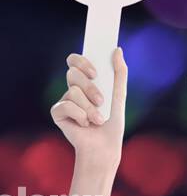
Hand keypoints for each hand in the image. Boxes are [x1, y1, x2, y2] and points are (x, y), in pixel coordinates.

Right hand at [50, 49, 126, 168]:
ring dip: (90, 107)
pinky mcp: (58, 113)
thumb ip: (119, 72)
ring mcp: (64, 100)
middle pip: (73, 74)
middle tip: (101, 100)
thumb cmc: (112, 121)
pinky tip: (85, 124)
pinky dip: (80, 115)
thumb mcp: (119, 94)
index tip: (95, 71)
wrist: (104, 146)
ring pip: (73, 91)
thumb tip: (117, 49)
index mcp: (87, 81)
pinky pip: (66, 105)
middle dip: (89, 87)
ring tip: (98, 119)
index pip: (76, 61)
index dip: (81, 60)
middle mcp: (73, 88)